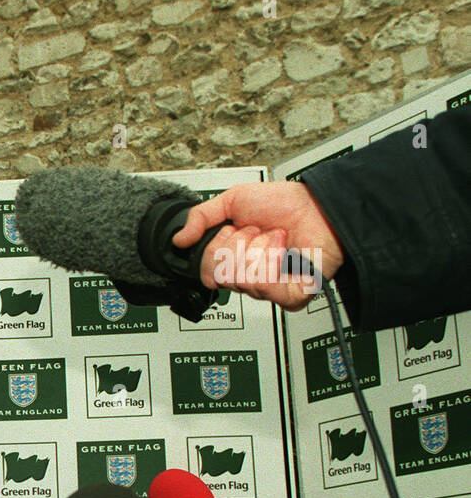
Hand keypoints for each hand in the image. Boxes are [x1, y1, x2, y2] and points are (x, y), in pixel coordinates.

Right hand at [171, 181, 345, 309]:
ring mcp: (268, 290)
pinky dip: (274, 262)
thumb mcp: (233, 200)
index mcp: (232, 261)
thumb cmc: (286, 204)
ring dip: (261, 250)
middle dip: (241, 245)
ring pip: (243, 279)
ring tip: (277, 240)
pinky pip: (265, 288)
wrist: (321, 205)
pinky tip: (286, 253)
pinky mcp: (289, 297)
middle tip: (259, 233)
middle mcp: (248, 278)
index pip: (206, 272)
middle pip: (222, 276)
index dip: (218, 247)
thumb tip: (178, 239)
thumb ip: (200, 217)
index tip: (235, 229)